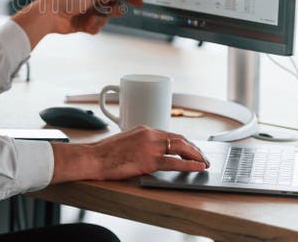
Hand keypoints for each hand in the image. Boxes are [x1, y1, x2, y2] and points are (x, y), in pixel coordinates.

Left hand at [11, 0, 142, 47]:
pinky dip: (92, 27)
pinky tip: (84, 26)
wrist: (50, 14)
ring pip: (105, 19)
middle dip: (113, 10)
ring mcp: (88, 11)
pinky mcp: (84, 24)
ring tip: (90, 19)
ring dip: (100, 20)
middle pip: (113, 5)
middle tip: (111, 12)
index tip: (140, 3)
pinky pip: (97, 28)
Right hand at [50, 125, 208, 182]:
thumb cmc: (105, 153)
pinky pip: (174, 162)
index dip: (185, 143)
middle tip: (203, 157)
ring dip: (196, 155)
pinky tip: (198, 167)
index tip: (192, 149)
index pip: (171, 134)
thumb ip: (141, 144)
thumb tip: (152, 153)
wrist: (93, 158)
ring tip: (204, 163)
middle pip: (180, 138)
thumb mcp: (126, 141)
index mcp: (144, 129)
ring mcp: (150, 147)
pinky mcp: (148, 160)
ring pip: (181, 147)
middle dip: (195, 149)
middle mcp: (149, 134)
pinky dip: (189, 164)